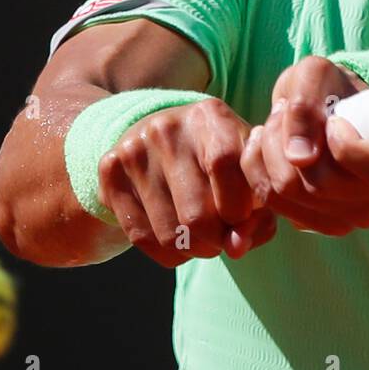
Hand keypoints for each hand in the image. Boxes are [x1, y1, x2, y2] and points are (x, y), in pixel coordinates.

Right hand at [97, 98, 277, 267]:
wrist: (161, 141)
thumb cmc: (220, 163)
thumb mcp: (247, 174)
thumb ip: (258, 213)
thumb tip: (237, 248)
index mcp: (209, 116)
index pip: (225, 164)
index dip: (239, 208)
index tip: (243, 219)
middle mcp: (167, 128)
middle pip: (196, 213)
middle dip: (218, 240)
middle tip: (222, 238)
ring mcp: (133, 151)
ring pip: (169, 234)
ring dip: (194, 250)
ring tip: (203, 238)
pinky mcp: (110, 174)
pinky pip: (141, 238)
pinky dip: (169, 254)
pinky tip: (179, 241)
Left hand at [241, 56, 368, 235]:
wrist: (326, 102)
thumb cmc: (332, 85)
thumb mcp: (317, 76)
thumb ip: (307, 107)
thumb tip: (299, 157)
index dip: (344, 144)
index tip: (333, 119)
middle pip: (322, 185)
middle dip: (286, 140)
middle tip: (283, 111)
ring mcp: (360, 214)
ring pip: (294, 195)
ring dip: (269, 153)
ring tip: (273, 125)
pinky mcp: (326, 223)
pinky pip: (279, 206)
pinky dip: (260, 172)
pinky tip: (263, 148)